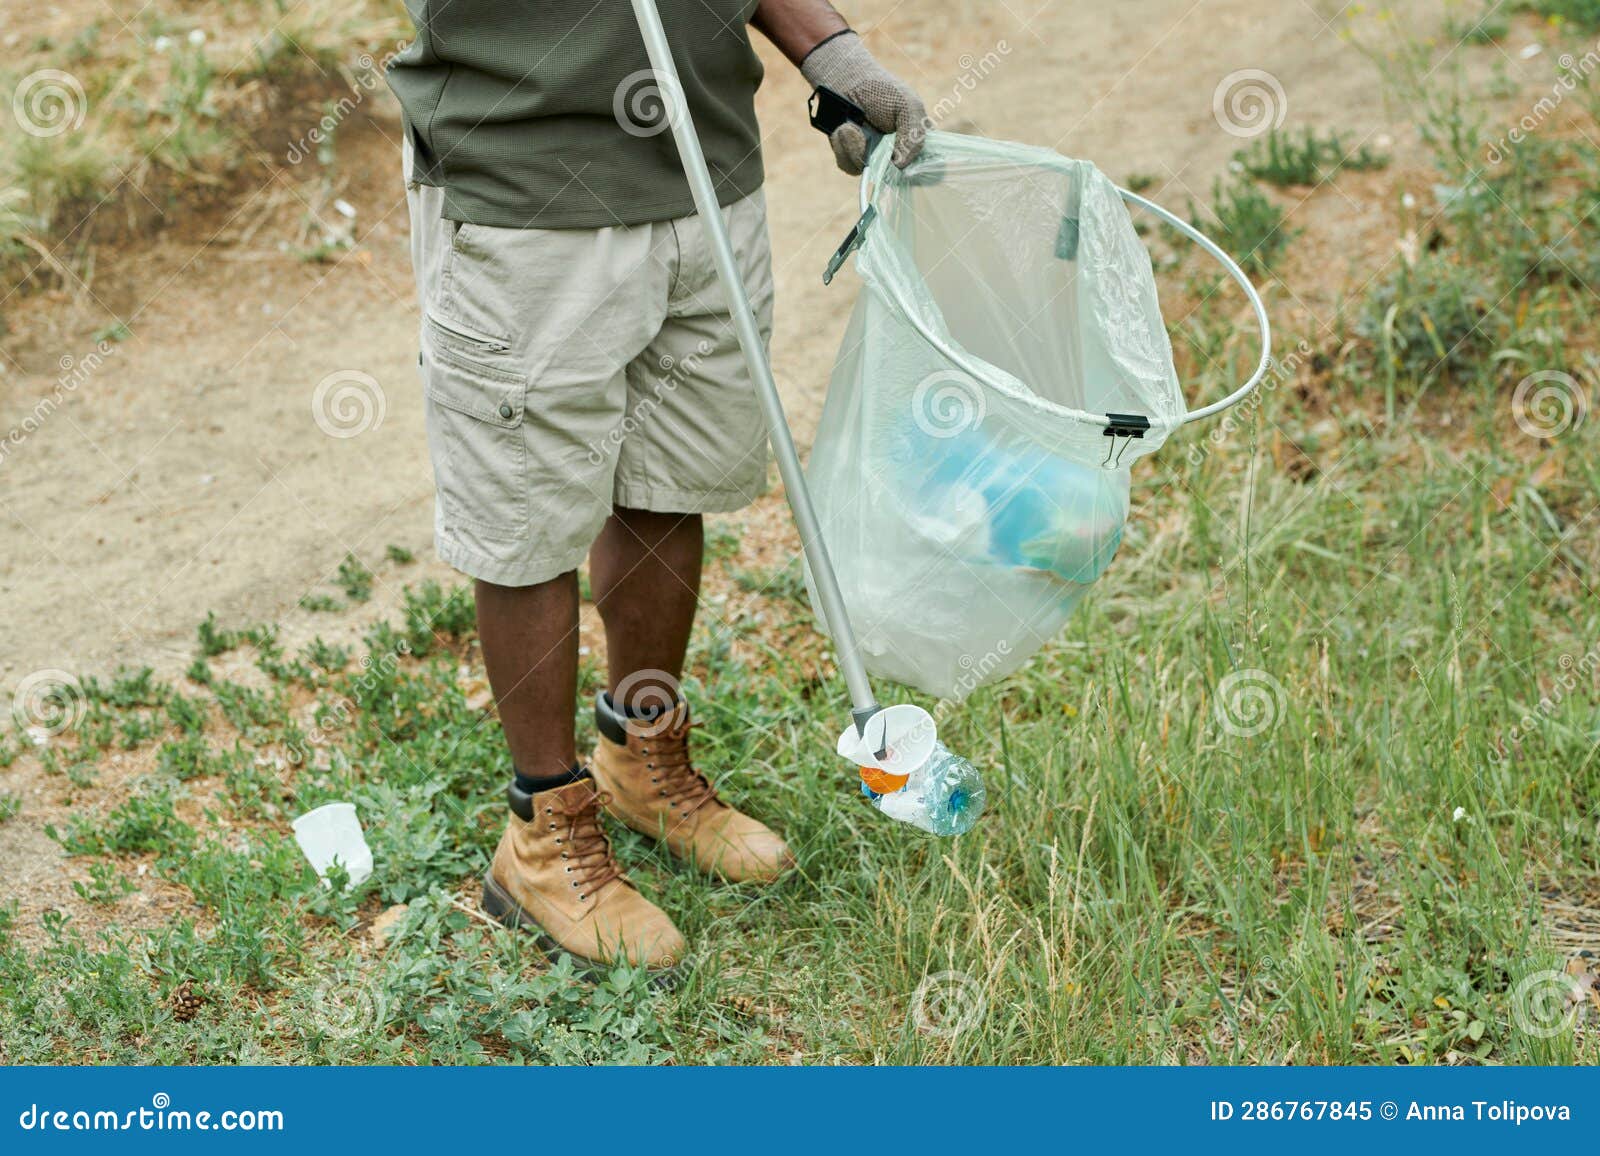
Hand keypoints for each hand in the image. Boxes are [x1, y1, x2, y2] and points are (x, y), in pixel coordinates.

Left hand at [800, 30, 926, 173]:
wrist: (845, 81)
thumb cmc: (881, 89)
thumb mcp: (908, 106)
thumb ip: (914, 135)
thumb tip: (901, 166)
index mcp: (915, 140)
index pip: (924, 167)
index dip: (916, 170)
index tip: (902, 159)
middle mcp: (896, 153)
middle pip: (895, 176)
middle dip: (882, 155)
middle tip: (876, 133)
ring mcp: (874, 157)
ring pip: (869, 171)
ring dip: (857, 146)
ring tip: (852, 124)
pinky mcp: (852, 157)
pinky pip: (849, 166)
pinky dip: (843, 147)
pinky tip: (843, 128)